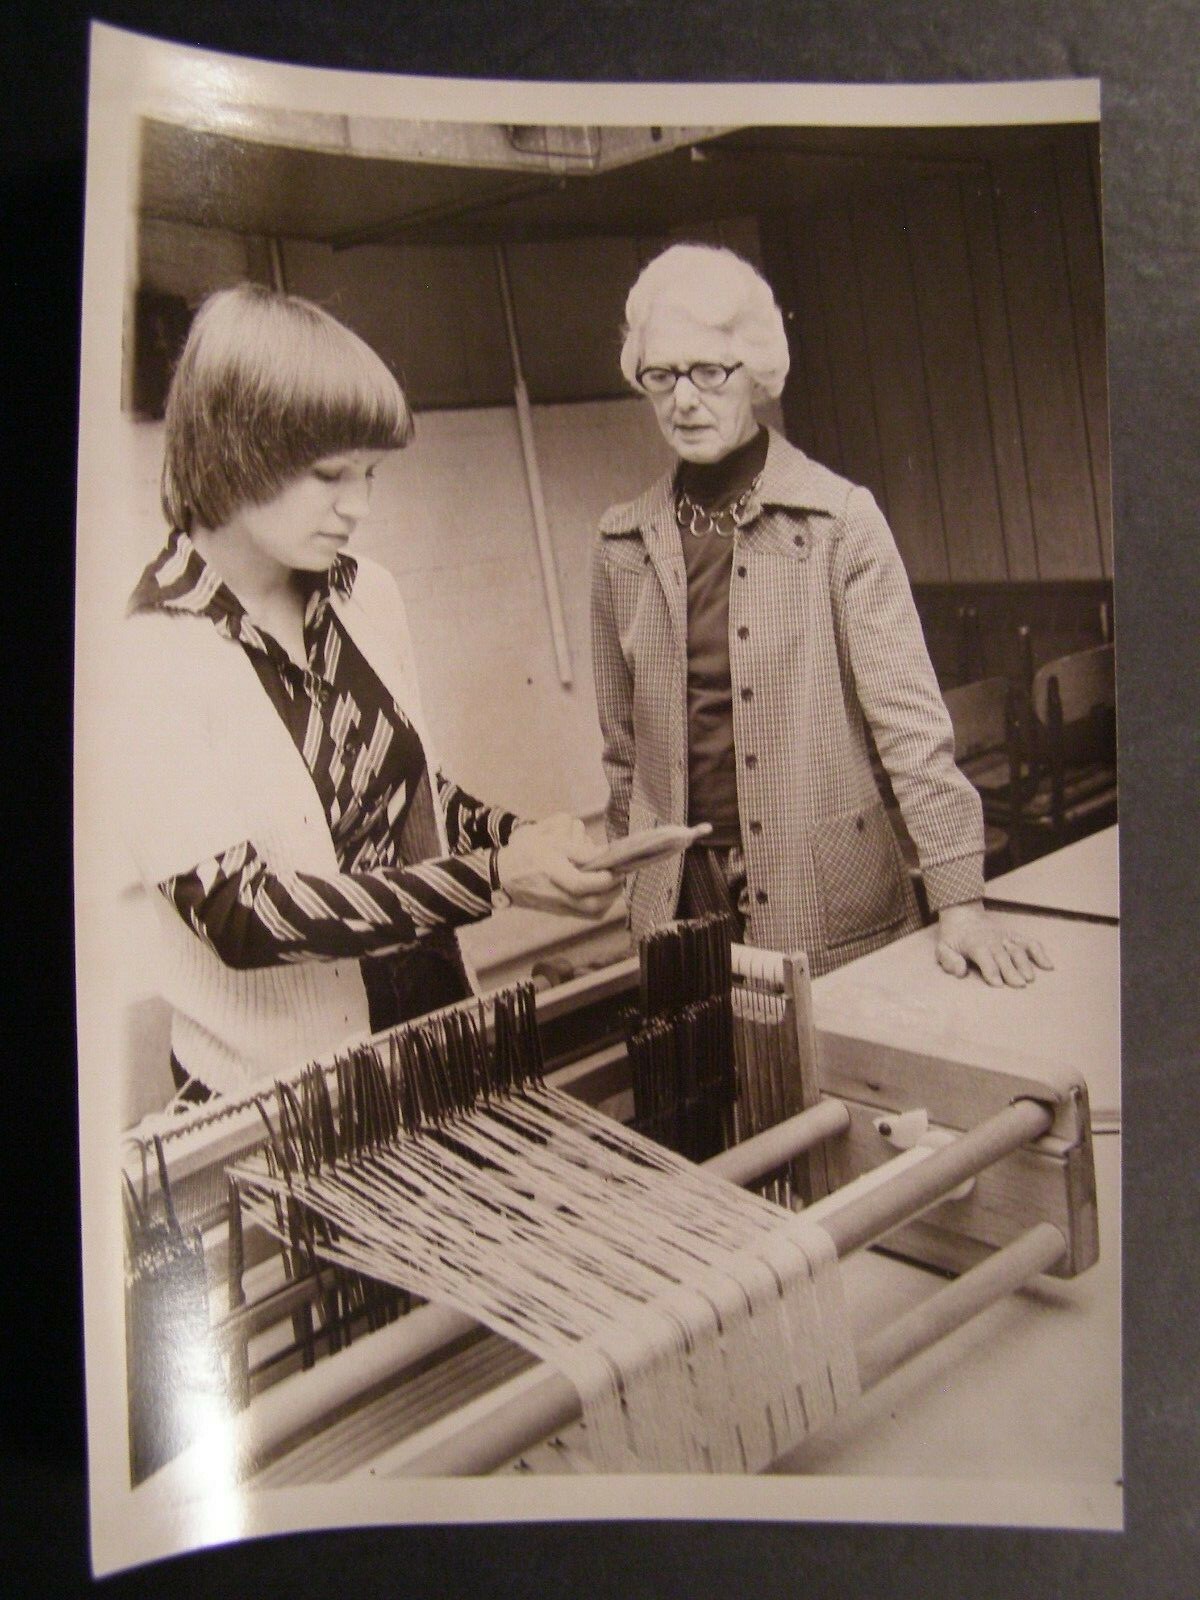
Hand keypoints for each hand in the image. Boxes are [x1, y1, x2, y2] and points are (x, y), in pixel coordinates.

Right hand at [495, 815, 619, 918]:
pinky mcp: (561, 912)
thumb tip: (606, 854)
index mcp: (552, 874)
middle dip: (613, 891)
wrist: (503, 875)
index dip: (602, 878)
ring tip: (614, 881)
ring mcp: (560, 907)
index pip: (580, 884)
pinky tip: (603, 889)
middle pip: (592, 905)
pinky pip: (587, 914)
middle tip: (621, 873)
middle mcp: (557, 895)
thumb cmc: (527, 853)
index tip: (616, 867)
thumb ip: (579, 849)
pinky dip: (601, 904)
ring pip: (593, 912)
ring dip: (609, 898)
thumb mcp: (551, 841)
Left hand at [935, 901, 1053, 987]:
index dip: (990, 970)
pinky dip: (1040, 953)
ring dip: (1024, 963)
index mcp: (974, 943)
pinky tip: (1048, 966)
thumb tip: (960, 972)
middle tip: (1018, 985)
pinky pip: (1030, 943)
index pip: (984, 956)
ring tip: (1030, 979)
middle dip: (1010, 970)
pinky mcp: (1014, 937)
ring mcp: (1005, 938)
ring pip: (1018, 950)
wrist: (963, 916)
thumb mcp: (942, 948)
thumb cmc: (953, 938)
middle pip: (1003, 956)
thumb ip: (949, 960)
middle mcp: (992, 940)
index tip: (997, 983)